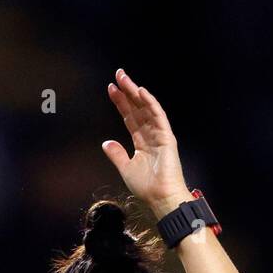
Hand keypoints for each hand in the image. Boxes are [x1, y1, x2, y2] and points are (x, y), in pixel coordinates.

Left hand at [101, 68, 190, 216]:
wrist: (161, 198)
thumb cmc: (148, 187)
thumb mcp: (126, 168)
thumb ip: (116, 154)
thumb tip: (106, 143)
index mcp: (141, 142)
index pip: (130, 117)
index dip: (120, 103)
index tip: (111, 90)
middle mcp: (150, 134)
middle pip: (137, 108)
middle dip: (127, 91)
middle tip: (118, 75)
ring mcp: (159, 134)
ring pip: (146, 108)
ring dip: (135, 92)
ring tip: (125, 79)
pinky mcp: (167, 136)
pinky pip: (158, 116)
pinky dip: (150, 103)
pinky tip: (140, 91)